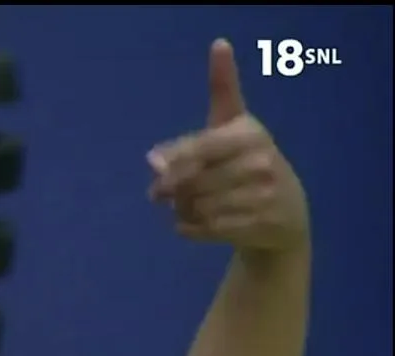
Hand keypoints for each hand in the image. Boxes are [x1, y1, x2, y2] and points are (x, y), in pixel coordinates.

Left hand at [147, 39, 308, 253]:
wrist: (286, 212)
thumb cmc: (248, 160)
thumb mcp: (236, 121)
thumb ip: (223, 87)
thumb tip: (219, 44)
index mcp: (250, 133)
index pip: (198, 148)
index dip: (170, 160)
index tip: (152, 166)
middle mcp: (260, 163)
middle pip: (191, 181)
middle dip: (170, 190)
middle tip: (161, 195)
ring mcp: (262, 196)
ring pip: (196, 207)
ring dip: (180, 210)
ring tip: (183, 207)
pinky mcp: (258, 226)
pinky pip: (206, 229)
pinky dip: (190, 230)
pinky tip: (190, 224)